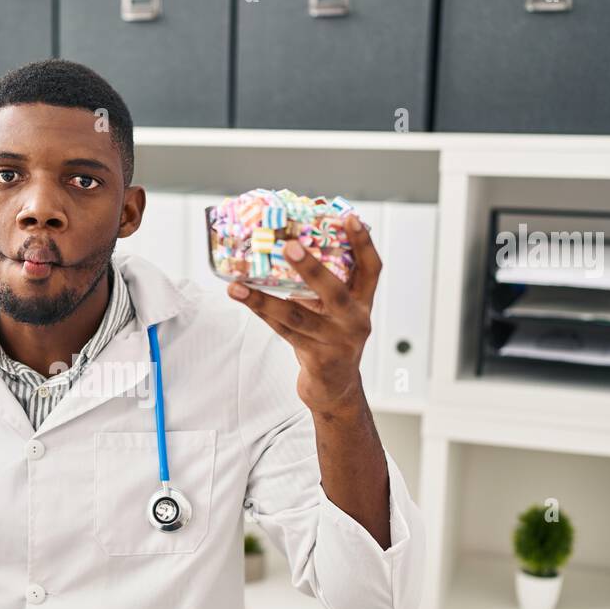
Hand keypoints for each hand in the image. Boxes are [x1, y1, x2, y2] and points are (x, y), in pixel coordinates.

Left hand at [226, 213, 382, 414]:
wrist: (336, 390)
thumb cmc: (330, 340)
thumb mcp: (334, 311)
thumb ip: (322, 286)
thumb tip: (287, 245)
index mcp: (362, 303)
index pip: (371, 269)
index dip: (363, 243)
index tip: (350, 218)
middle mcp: (355, 321)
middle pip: (335, 290)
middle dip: (311, 266)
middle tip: (290, 244)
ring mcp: (337, 342)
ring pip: (297, 317)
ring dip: (264, 300)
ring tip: (237, 285)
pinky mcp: (319, 359)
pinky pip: (284, 333)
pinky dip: (262, 315)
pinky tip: (244, 300)